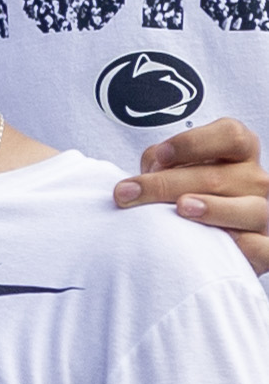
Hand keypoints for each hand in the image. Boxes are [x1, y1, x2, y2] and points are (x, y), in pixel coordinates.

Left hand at [115, 116, 268, 271]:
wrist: (193, 232)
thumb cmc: (177, 189)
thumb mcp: (166, 167)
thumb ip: (159, 162)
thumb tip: (147, 175)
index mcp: (239, 151)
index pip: (230, 135)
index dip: (193, 143)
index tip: (160, 155)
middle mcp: (255, 179)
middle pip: (216, 177)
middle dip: (166, 184)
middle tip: (127, 193)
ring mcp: (261, 212)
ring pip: (249, 210)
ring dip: (213, 209)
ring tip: (181, 209)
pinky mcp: (262, 245)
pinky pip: (264, 248)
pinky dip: (247, 247)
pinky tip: (218, 246)